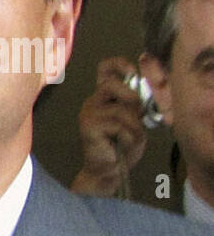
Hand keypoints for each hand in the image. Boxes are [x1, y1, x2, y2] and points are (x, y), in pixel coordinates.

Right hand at [70, 57, 147, 195]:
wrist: (108, 171)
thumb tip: (147, 88)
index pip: (105, 68)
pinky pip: (120, 125)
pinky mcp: (89, 126)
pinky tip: (122, 145)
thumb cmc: (123, 146)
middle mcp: (93, 101)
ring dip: (134, 126)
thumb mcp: (135, 120)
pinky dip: (129, 137)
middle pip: (112, 84)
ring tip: (128, 138)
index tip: (133, 71)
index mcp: (104, 97)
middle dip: (132, 100)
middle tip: (136, 117)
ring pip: (121, 109)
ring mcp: (88, 113)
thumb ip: (136, 103)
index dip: (119, 64)